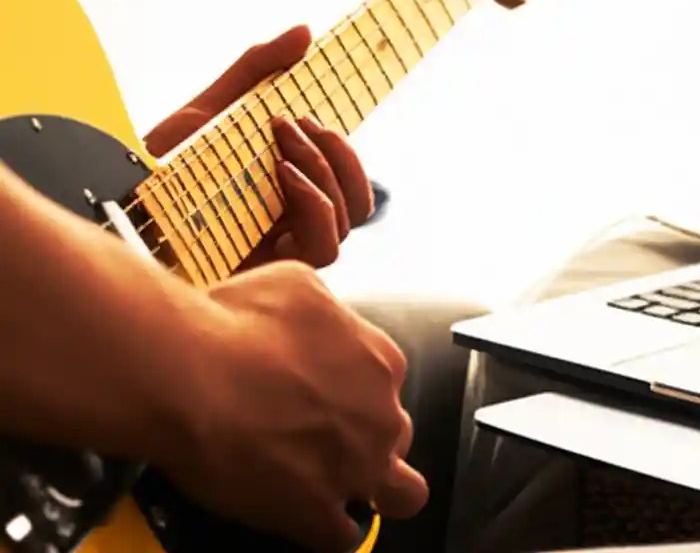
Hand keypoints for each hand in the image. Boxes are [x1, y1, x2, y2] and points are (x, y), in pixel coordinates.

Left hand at [143, 26, 373, 268]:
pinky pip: (326, 246)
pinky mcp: (274, 272)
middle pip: (360, 200)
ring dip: (325, 171)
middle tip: (294, 123)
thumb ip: (258, 70)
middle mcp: (295, 224)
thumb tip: (306, 31)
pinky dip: (316, 205)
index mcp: (291, 191)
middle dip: (340, 154)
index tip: (308, 111)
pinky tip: (284, 178)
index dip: (345, 148)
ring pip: (348, 220)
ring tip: (281, 146)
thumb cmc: (163, 166)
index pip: (349, 179)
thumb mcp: (212, 108)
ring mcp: (287, 249)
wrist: (118, 204)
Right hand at [159, 262, 428, 551]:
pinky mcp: (317, 512)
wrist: (187, 374)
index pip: (386, 381)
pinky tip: (308, 518)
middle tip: (320, 433)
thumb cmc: (228, 325)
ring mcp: (355, 467)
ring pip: (402, 494)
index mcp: (379, 360)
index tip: (324, 390)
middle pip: (394, 434)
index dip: (354, 387)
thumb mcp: (293, 284)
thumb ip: (325, 309)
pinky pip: (343, 537)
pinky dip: (330, 530)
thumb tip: (319, 316)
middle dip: (366, 436)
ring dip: (379, 492)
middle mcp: (380, 414)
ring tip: (342, 487)